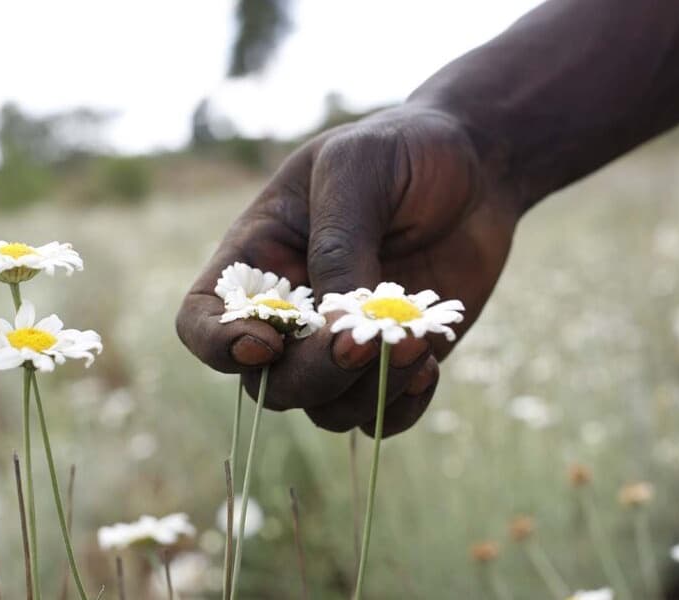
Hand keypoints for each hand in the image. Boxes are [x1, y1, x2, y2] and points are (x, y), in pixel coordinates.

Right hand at [176, 105, 520, 436]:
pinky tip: (429, 365)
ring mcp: (341, 341)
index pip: (201, 319)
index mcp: (258, 258)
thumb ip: (338, 243)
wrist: (476, 162)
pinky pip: (381, 414)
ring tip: (417, 345)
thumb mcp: (356, 171)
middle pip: (268, 381)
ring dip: (366, 392)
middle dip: (312, 373)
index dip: (217, 345)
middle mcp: (293, 310)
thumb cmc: (401, 150)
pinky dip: (401, 407)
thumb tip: (331, 326)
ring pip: (326, 408)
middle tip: (363, 342)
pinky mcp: (393, 360)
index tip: (267, 341)